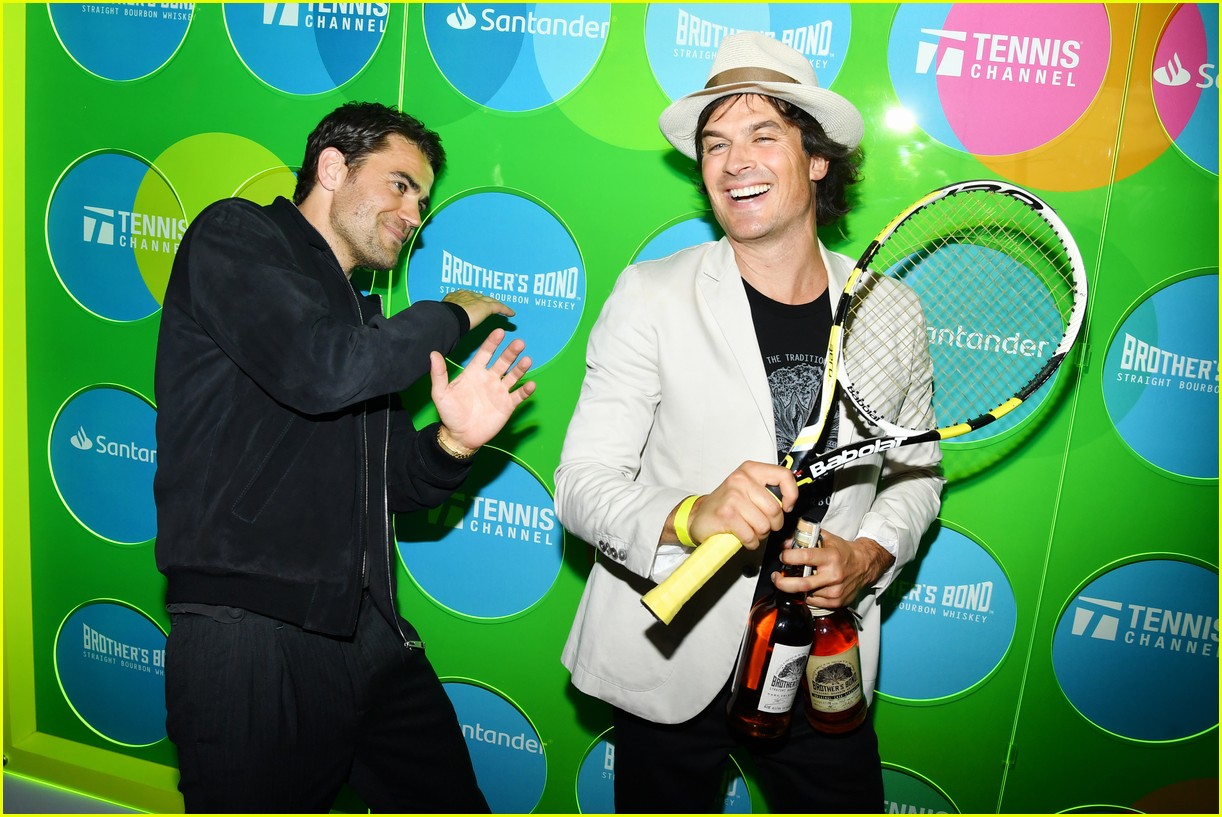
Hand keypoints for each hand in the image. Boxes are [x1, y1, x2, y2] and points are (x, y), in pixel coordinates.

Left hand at [430, 328, 534, 452]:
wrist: (460, 436)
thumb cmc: (449, 413)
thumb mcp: (440, 394)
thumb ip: (438, 374)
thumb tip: (433, 353)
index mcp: (474, 372)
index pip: (485, 353)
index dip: (492, 342)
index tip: (499, 331)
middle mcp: (489, 379)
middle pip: (503, 362)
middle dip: (511, 352)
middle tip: (519, 343)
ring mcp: (500, 391)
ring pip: (513, 376)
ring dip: (521, 368)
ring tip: (527, 360)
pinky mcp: (507, 405)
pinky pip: (519, 395)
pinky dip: (525, 390)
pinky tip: (531, 384)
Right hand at [443, 290, 516, 328]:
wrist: (446, 318)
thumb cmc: (439, 320)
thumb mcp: (441, 319)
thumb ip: (446, 321)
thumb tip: (441, 328)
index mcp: (453, 297)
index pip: (465, 297)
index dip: (471, 301)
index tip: (473, 305)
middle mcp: (465, 295)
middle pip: (479, 297)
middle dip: (484, 301)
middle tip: (490, 305)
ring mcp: (476, 299)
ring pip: (489, 301)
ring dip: (496, 305)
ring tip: (503, 310)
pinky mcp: (485, 306)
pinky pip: (498, 307)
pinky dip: (505, 310)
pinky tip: (511, 314)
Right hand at [676, 461, 797, 550]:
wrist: (698, 516)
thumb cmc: (727, 504)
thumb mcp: (748, 488)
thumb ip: (769, 491)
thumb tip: (791, 503)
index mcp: (751, 470)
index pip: (784, 476)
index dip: (791, 495)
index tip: (786, 507)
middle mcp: (742, 479)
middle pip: (775, 509)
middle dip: (772, 525)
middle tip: (761, 525)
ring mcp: (733, 497)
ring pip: (764, 525)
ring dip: (760, 535)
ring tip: (749, 530)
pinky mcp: (727, 515)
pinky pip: (751, 536)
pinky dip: (750, 543)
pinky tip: (743, 537)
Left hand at [773, 529, 894, 607]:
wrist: (865, 565)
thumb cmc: (843, 551)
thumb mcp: (826, 538)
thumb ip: (805, 538)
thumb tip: (785, 543)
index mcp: (830, 557)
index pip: (804, 558)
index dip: (788, 557)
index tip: (783, 556)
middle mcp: (833, 575)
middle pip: (802, 584)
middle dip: (783, 583)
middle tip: (775, 578)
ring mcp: (835, 591)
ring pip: (806, 594)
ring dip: (795, 588)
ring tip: (793, 580)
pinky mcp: (836, 602)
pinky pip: (814, 601)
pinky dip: (807, 595)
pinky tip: (808, 587)